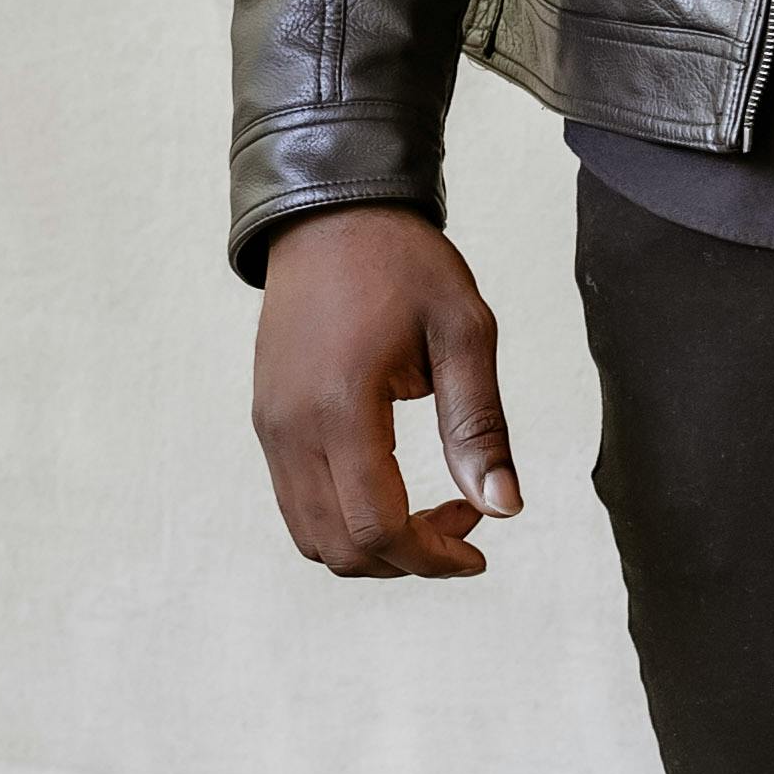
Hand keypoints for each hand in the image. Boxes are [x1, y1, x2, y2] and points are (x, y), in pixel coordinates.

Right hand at [250, 208, 519, 581]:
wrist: (330, 214)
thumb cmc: (404, 264)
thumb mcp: (465, 331)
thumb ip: (481, 426)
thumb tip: (506, 509)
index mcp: (340, 407)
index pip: (377, 528)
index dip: (433, 557)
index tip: (480, 548)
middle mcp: (291, 428)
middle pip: (341, 549)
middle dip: (409, 559)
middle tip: (465, 517)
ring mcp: (270, 428)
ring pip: (312, 538)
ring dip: (375, 546)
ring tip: (432, 507)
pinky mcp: (266, 422)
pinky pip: (297, 504)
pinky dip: (345, 520)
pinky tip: (391, 487)